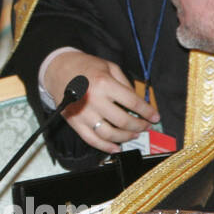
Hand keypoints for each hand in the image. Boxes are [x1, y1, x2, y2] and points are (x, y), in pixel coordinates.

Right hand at [43, 50, 157, 153]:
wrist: (58, 70)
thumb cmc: (84, 67)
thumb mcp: (109, 67)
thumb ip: (125, 84)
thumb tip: (138, 103)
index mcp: (104, 84)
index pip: (133, 103)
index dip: (147, 112)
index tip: (155, 117)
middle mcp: (94, 100)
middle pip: (123, 121)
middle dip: (139, 126)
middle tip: (145, 126)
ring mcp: (83, 114)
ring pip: (110, 134)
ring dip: (125, 137)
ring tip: (133, 134)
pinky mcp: (74, 122)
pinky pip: (92, 140)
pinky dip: (106, 147)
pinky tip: (116, 147)